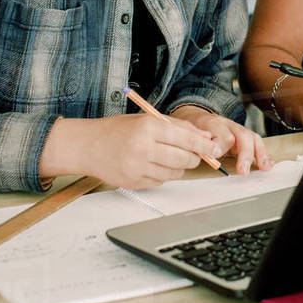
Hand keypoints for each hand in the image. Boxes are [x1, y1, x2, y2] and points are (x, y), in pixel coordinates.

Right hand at [42, 113, 226, 189]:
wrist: (87, 146)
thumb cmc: (117, 130)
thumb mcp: (147, 119)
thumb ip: (177, 126)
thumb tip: (204, 137)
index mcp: (147, 127)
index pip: (185, 138)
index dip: (204, 145)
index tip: (215, 149)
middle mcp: (142, 148)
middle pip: (183, 159)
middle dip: (195, 157)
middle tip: (195, 154)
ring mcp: (137, 168)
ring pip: (174, 173)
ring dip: (179, 166)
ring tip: (169, 156)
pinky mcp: (133, 183)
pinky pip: (160, 182)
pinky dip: (164, 174)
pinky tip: (154, 164)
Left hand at [170, 105, 272, 174]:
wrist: (198, 118)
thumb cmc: (195, 129)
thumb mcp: (189, 134)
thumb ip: (196, 143)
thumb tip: (204, 155)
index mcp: (213, 124)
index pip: (222, 134)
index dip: (221, 145)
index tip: (216, 156)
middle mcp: (229, 125)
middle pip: (242, 136)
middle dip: (245, 153)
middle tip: (243, 170)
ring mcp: (238, 130)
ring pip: (252, 138)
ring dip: (259, 153)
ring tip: (263, 166)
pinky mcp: (245, 137)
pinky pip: (257, 144)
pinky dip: (264, 154)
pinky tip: (269, 163)